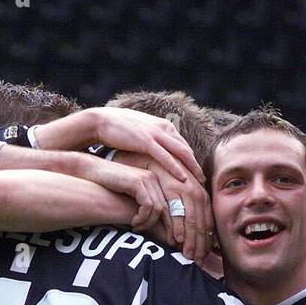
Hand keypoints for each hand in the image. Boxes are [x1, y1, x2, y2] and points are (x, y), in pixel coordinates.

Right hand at [77, 158, 167, 233]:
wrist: (91, 175)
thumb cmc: (109, 191)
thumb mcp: (131, 201)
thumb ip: (144, 211)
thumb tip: (163, 234)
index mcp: (155, 182)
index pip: (171, 205)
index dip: (173, 224)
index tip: (171, 241)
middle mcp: (154, 178)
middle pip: (168, 208)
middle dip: (168, 228)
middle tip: (162, 241)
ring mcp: (147, 178)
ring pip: (158, 208)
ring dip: (148, 223)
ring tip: (136, 228)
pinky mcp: (138, 181)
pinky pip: (148, 205)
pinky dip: (142, 218)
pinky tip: (132, 223)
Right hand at [87, 108, 204, 184]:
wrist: (100, 121)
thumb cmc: (117, 130)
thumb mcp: (140, 134)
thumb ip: (151, 141)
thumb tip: (156, 153)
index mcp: (163, 125)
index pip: (182, 145)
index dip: (191, 161)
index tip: (198, 174)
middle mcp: (163, 128)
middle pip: (186, 150)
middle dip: (196, 166)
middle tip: (205, 181)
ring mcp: (155, 134)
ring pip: (180, 153)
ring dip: (192, 168)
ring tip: (200, 182)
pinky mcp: (146, 141)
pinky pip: (165, 157)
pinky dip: (176, 168)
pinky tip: (183, 179)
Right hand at [116, 152, 211, 261]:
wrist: (98, 181)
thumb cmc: (123, 198)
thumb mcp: (149, 209)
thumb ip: (165, 221)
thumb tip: (181, 245)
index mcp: (178, 183)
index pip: (198, 208)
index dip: (201, 232)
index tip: (199, 254)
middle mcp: (168, 178)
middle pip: (187, 210)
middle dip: (190, 237)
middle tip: (188, 256)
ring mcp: (155, 178)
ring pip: (166, 211)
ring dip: (160, 229)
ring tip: (156, 242)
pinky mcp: (140, 180)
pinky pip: (149, 207)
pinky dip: (143, 220)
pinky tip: (134, 226)